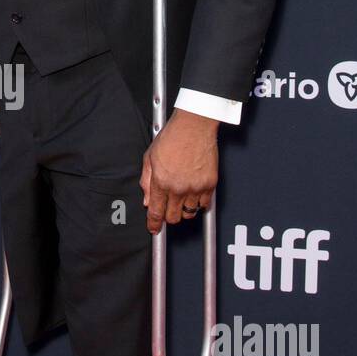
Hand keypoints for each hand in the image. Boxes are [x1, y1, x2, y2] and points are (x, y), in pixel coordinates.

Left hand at [140, 108, 217, 234]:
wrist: (194, 126)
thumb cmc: (172, 137)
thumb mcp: (150, 158)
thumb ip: (147, 181)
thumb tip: (147, 200)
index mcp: (161, 182)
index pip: (156, 212)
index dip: (154, 224)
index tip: (154, 229)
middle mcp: (178, 188)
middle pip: (173, 218)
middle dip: (168, 217)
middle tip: (168, 209)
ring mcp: (195, 187)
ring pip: (190, 213)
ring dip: (184, 209)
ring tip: (182, 198)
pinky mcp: (209, 184)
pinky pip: (205, 204)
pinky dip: (199, 203)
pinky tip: (194, 194)